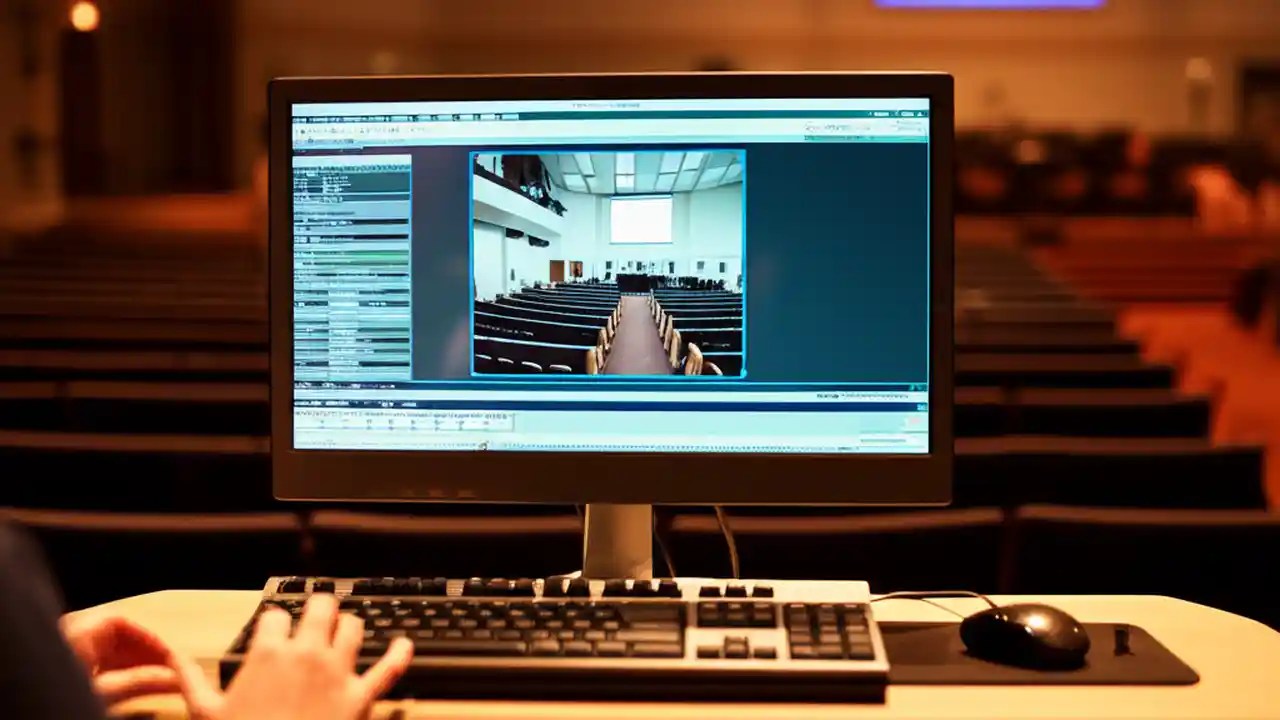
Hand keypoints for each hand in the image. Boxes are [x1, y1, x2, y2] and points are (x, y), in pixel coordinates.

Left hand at [61, 613, 191, 705]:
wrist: (24, 714)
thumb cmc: (53, 702)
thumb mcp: (104, 692)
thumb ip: (140, 682)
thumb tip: (173, 676)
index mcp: (77, 635)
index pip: (120, 622)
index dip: (148, 637)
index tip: (168, 655)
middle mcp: (70, 642)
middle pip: (116, 639)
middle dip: (144, 655)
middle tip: (167, 670)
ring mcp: (66, 661)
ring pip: (108, 657)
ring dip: (134, 669)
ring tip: (156, 684)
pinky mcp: (65, 679)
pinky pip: (98, 671)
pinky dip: (118, 680)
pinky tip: (134, 694)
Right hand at [181, 593, 413, 719]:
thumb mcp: (206, 714)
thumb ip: (192, 682)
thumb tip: (174, 661)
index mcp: (268, 654)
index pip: (276, 615)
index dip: (275, 621)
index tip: (275, 630)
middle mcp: (306, 654)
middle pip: (321, 607)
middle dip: (318, 609)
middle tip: (316, 617)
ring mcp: (337, 673)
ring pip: (353, 627)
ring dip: (349, 626)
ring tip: (345, 631)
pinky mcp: (360, 696)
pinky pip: (388, 669)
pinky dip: (399, 654)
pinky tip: (403, 645)